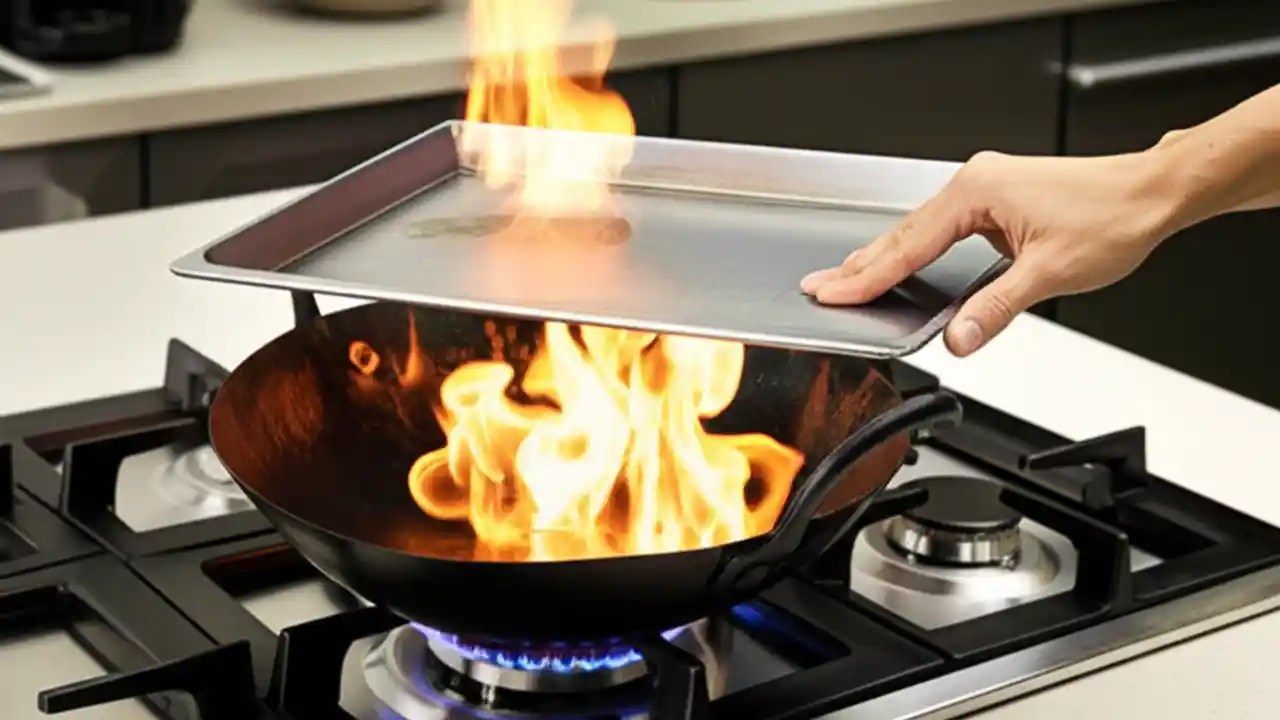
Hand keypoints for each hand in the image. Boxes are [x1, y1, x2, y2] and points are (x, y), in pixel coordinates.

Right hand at [800, 149, 1182, 355]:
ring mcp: (985, 190)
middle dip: (858, 265)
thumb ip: (995, 310)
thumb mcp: (1048, 273)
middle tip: (818, 287)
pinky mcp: (998, 199)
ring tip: (847, 280)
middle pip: (902, 234)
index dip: (865, 276)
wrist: (1153, 193)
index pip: (907, 246)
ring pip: (919, 230)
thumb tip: (958, 339)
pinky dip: (915, 249)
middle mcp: (975, 185)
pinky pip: (941, 228)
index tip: (831, 293)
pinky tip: (903, 263)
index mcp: (976, 192)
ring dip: (884, 258)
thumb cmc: (1111, 217)